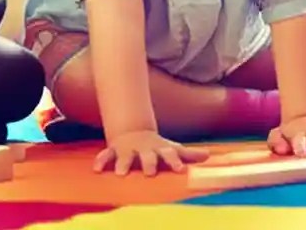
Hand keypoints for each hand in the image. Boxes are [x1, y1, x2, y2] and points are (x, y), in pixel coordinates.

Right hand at [93, 129, 209, 176]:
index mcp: (160, 149)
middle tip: (149, 173)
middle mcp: (144, 149)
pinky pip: (105, 155)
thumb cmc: (156, 147)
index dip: (175, 161)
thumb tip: (209, 155)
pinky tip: (96, 169)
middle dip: (149, 163)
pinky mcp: (114, 151)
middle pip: (148, 156)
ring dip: (123, 163)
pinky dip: (101, 161)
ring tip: (121, 173)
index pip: (170, 154)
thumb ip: (188, 154)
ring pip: (125, 156)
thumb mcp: (172, 147)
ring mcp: (128, 149)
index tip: (180, 170)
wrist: (133, 132)